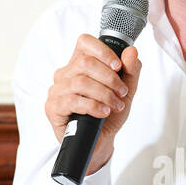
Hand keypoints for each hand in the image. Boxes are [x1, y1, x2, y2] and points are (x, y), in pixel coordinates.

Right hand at [45, 35, 141, 175]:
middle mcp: (66, 74)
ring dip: (104, 94)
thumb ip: (131, 71)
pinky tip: (103, 112)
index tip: (118, 67)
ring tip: (115, 105)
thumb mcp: (126, 91)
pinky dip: (93, 106)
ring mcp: (57, 90)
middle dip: (109, 78)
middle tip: (122, 92)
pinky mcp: (53, 107)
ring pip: (80, 82)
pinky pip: (72, 100)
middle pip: (85, 62)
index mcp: (79, 64)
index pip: (84, 42)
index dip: (103, 51)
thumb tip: (132, 51)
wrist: (101, 142)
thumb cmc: (109, 114)